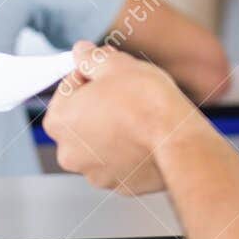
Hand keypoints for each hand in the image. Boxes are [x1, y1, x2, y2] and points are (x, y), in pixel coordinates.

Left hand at [43, 41, 198, 193]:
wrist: (179, 141)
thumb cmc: (147, 105)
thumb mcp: (115, 64)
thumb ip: (90, 57)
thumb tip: (82, 53)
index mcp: (59, 121)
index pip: (68, 87)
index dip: (91, 75)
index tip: (108, 74)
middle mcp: (70, 153)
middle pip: (81, 117)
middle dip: (99, 102)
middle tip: (126, 92)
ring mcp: (95, 173)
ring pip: (100, 140)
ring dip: (113, 127)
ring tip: (139, 115)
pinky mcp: (121, 185)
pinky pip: (120, 160)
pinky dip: (129, 148)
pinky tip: (145, 136)